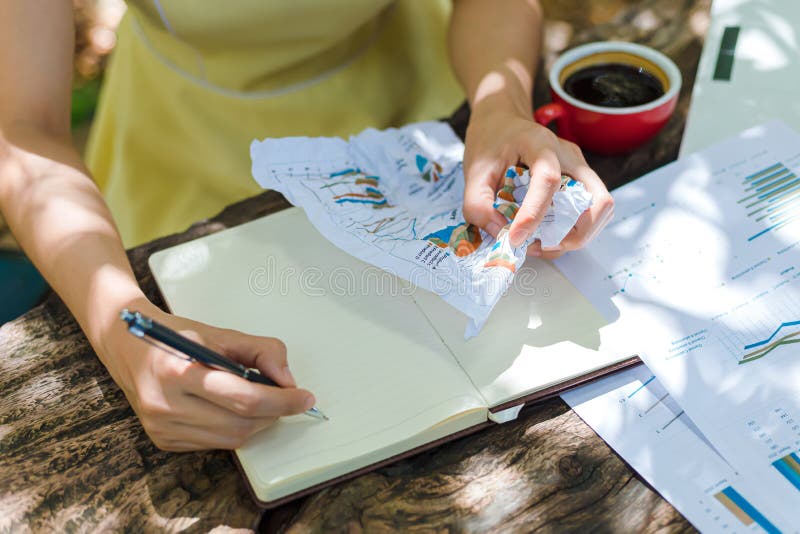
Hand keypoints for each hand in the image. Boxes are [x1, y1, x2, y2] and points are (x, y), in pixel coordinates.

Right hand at [100, 306, 314, 450]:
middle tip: (287, 398)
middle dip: (273, 413)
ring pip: (230, 439)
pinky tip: (229, 410)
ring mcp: (161, 426)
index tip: (305, 397)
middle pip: (240, 423)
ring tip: (260, 401)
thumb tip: (288, 380)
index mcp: (179, 370)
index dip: (281, 401)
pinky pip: (213, 444)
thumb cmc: (178, 337)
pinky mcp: (161, 440)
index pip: (243, 397)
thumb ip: (262, 351)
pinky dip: (232, 429)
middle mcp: (166, 403)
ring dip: (256, 423)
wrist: (127, 346)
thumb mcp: (221, 333)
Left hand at [463, 106, 613, 258]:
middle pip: (597, 199)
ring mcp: (579, 168)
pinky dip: (575, 230)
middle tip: (540, 246)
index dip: (534, 213)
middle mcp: (569, 155)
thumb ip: (477, 205)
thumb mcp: (473, 172)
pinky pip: (590, 211)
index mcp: (539, 143)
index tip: (515, 237)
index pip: (549, 179)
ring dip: (577, 236)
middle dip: (576, 234)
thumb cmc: (490, 143)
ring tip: (542, 244)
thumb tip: (500, 234)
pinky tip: (548, 235)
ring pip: (600, 209)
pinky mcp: (580, 180)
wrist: (503, 122)